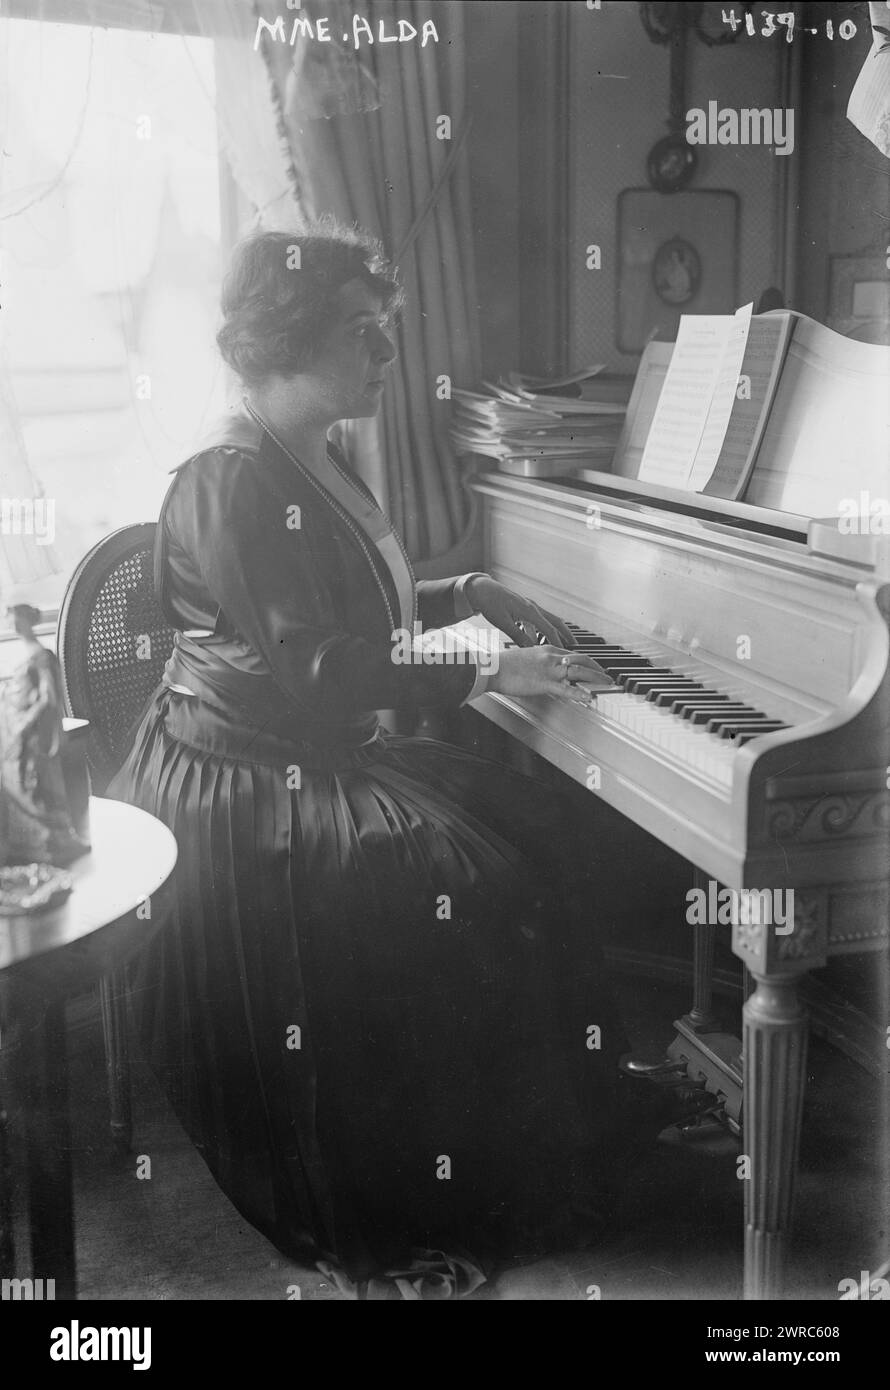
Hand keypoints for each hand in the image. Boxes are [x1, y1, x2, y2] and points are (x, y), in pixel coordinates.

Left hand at [465, 576, 575, 647]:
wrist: (481, 589)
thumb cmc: (490, 603)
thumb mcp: (503, 623)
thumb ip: (517, 636)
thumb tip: (529, 648)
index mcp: (529, 611)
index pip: (549, 628)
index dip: (557, 641)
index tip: (565, 651)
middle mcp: (532, 607)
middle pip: (555, 621)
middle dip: (566, 633)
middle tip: (574, 645)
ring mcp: (528, 606)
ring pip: (547, 620)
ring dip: (554, 632)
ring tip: (559, 643)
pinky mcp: (523, 608)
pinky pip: (536, 620)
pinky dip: (540, 630)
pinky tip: (535, 639)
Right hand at [486, 645, 613, 702]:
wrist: (492, 668)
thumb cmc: (503, 664)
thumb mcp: (524, 656)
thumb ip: (537, 660)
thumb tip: (541, 668)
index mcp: (546, 649)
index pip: (572, 653)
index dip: (587, 660)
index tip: (594, 666)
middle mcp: (551, 656)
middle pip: (581, 659)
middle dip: (597, 667)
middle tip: (606, 675)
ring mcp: (549, 669)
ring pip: (579, 671)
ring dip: (596, 677)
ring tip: (606, 683)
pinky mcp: (544, 683)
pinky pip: (567, 688)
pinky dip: (581, 692)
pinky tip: (590, 697)